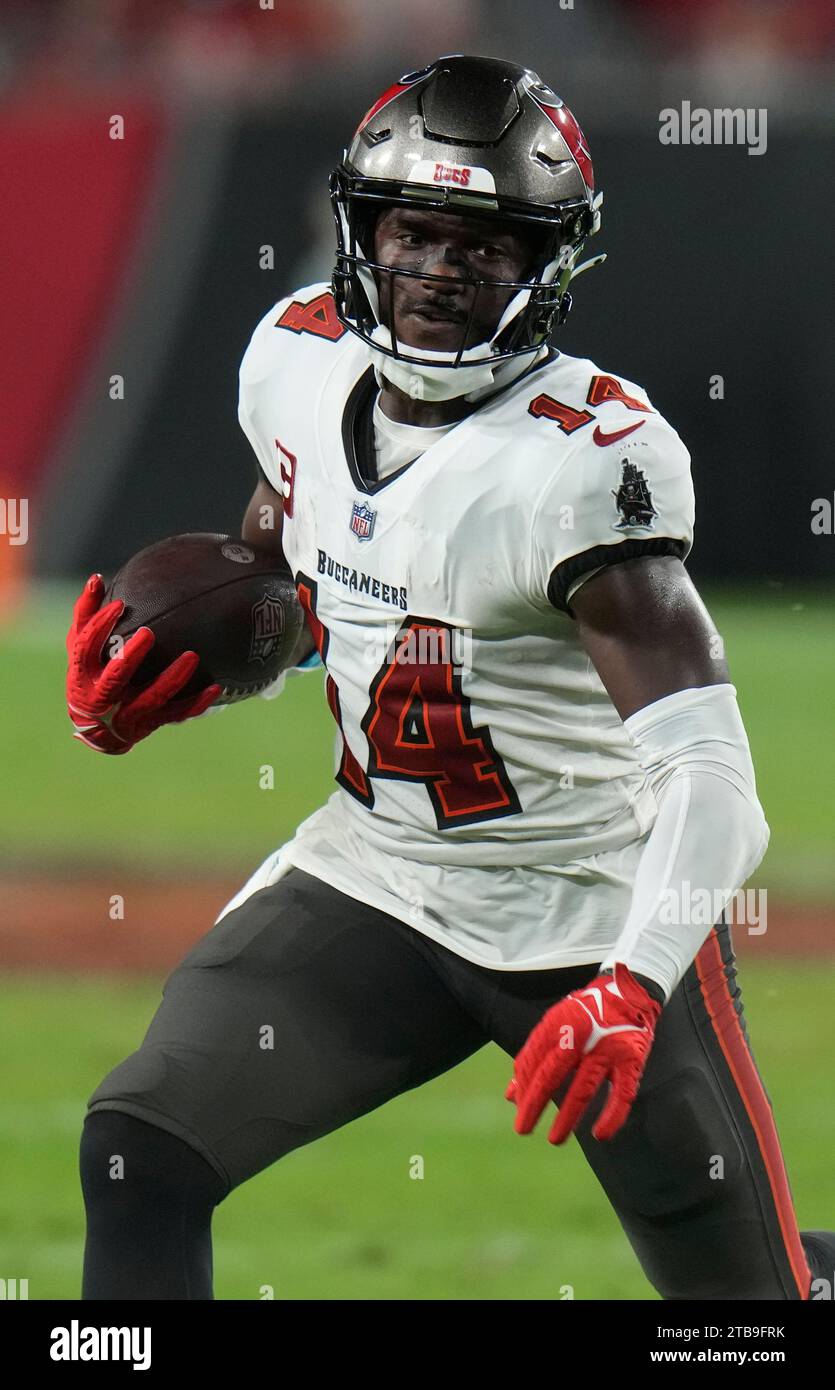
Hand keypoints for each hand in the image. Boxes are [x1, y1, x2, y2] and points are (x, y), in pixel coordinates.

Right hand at [65, 573, 220, 753]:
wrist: (99, 726)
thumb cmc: (90, 673)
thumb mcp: (80, 646)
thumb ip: (86, 614)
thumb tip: (96, 578)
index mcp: (83, 674)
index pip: (86, 648)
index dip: (100, 626)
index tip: (119, 604)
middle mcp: (103, 697)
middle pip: (116, 678)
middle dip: (130, 657)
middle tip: (148, 633)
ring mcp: (128, 713)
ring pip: (152, 698)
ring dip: (172, 679)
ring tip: (192, 656)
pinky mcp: (151, 723)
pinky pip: (176, 714)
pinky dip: (196, 703)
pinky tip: (215, 687)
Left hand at [505, 963, 661, 1143]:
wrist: (629, 991)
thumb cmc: (585, 1014)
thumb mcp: (556, 1027)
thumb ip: (534, 1058)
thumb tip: (510, 1096)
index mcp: (558, 1023)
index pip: (532, 1059)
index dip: (523, 1086)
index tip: (517, 1109)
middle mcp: (580, 1033)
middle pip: (551, 1073)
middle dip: (534, 1103)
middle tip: (522, 1129)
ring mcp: (608, 1046)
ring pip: (584, 1087)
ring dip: (567, 1117)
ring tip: (555, 1139)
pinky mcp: (632, 1058)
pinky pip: (622, 1093)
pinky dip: (612, 1115)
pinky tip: (600, 1135)